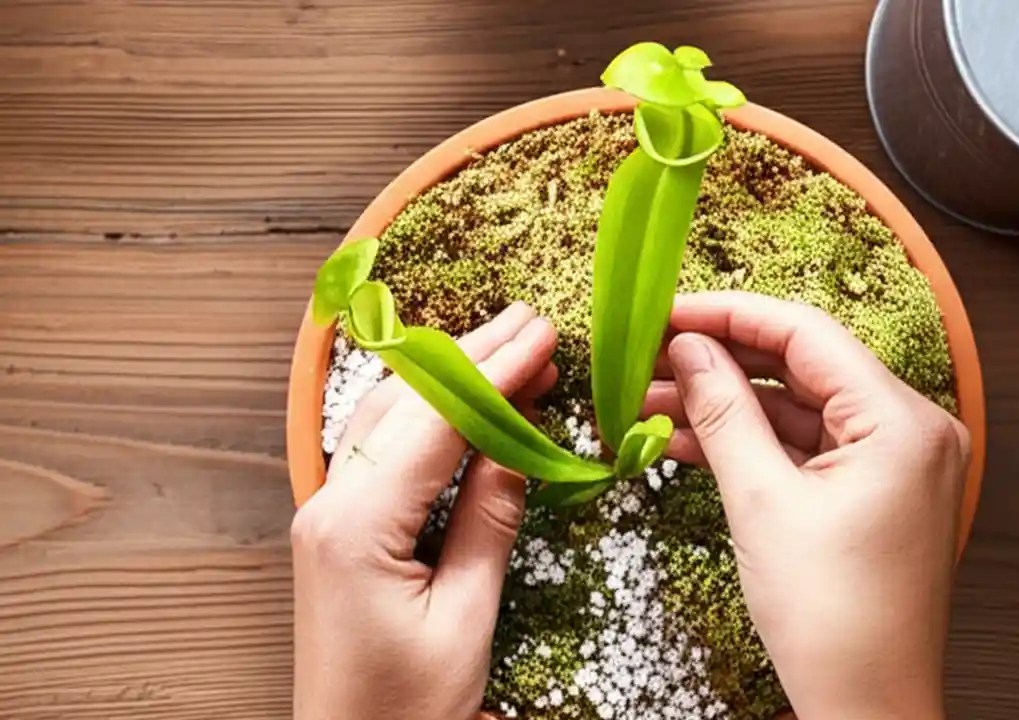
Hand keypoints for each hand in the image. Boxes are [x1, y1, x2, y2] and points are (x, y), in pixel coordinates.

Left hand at [291, 303, 557, 719]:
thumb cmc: (407, 711)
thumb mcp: (466, 620)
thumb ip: (490, 521)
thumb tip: (520, 443)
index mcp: (356, 529)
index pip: (435, 424)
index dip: (494, 373)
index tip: (543, 334)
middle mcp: (328, 508)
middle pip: (403, 406)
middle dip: (471, 359)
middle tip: (530, 322)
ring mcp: (326, 516)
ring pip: (387, 420)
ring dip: (448, 381)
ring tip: (508, 348)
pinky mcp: (336, 531)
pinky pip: (382, 453)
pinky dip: (428, 418)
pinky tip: (464, 403)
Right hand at [645, 291, 969, 719]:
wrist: (868, 710)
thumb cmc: (830, 619)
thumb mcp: (762, 503)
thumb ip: (723, 412)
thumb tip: (686, 347)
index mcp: (902, 421)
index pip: (807, 334)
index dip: (729, 315)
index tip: (665, 313)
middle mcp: (912, 429)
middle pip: (803, 367)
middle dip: (720, 361)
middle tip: (647, 357)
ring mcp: (897, 462)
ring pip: (799, 408)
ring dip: (728, 405)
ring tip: (649, 401)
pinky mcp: (876, 492)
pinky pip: (808, 448)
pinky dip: (754, 443)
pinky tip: (687, 438)